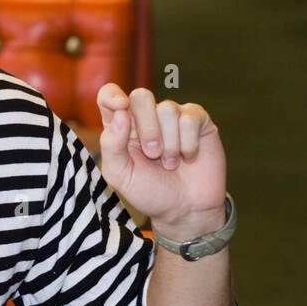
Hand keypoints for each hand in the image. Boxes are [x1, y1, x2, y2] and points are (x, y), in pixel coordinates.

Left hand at [95, 83, 226, 236]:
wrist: (186, 210)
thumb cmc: (149, 192)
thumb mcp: (121, 175)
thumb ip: (111, 144)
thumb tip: (120, 112)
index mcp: (121, 126)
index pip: (109, 96)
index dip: (112, 95)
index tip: (120, 107)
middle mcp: (146, 117)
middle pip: (141, 97)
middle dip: (147, 128)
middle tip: (152, 154)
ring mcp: (173, 117)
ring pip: (167, 109)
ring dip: (169, 143)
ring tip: (170, 163)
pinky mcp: (197, 121)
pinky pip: (190, 118)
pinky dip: (188, 143)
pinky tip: (188, 158)